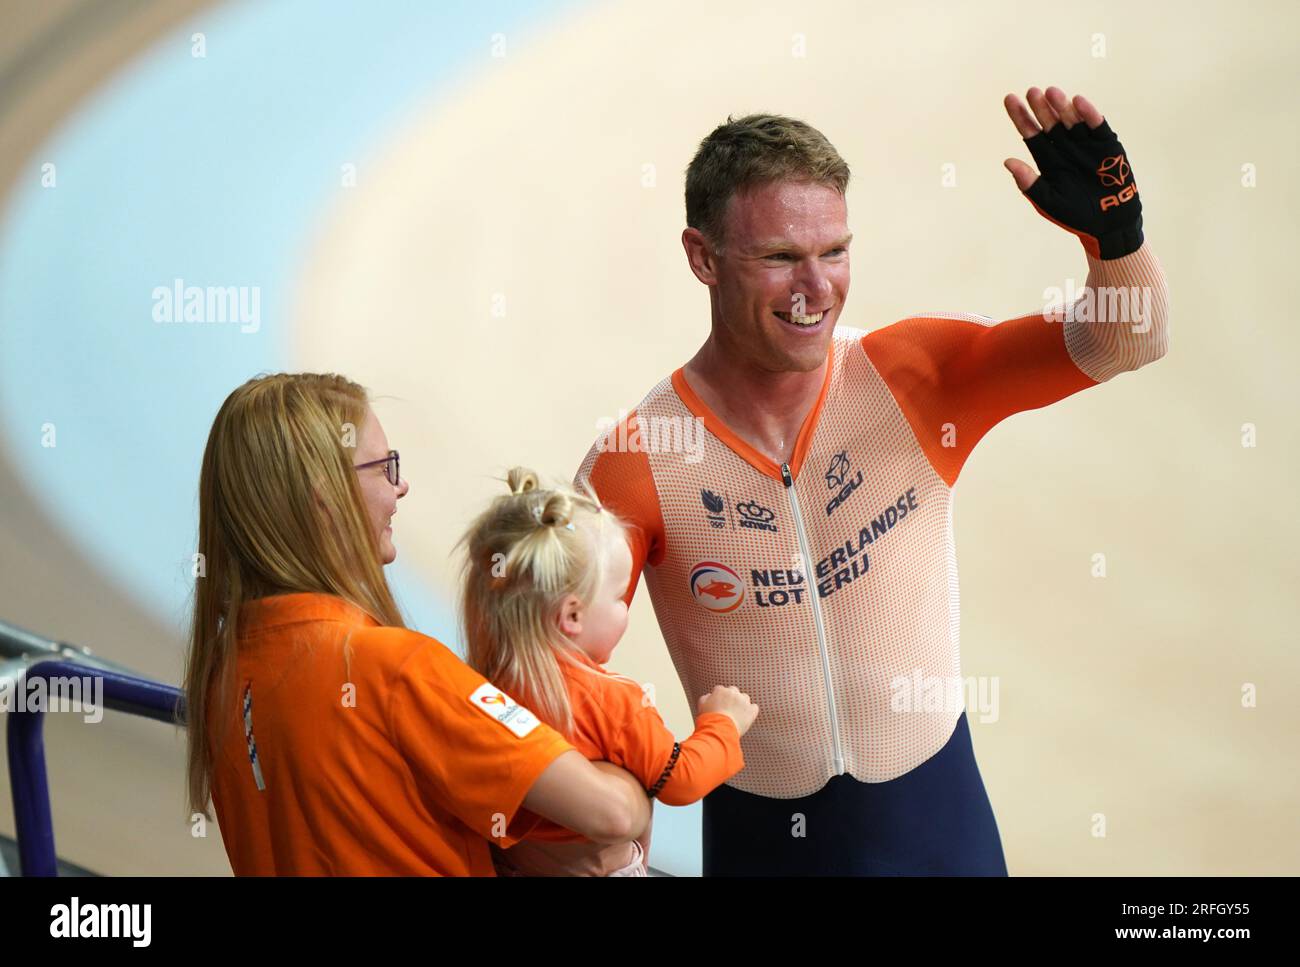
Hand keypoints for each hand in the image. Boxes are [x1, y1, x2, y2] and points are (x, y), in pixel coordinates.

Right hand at [698, 684, 758, 736]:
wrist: (719, 730)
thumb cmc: (709, 719)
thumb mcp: (701, 705)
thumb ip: (706, 697)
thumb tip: (710, 695)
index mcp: (721, 690)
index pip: (721, 690)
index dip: (719, 697)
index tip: (718, 705)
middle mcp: (734, 693)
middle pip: (734, 691)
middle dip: (731, 698)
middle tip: (727, 709)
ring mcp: (744, 701)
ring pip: (745, 698)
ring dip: (741, 703)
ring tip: (736, 714)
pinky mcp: (751, 711)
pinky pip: (754, 707)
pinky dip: (751, 711)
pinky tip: (745, 717)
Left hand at [1003, 86, 1143, 258]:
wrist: (1108, 225)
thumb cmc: (1074, 216)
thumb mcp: (1047, 201)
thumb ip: (1029, 183)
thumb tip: (1007, 162)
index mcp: (1048, 160)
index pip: (1031, 134)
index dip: (1020, 117)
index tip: (1009, 99)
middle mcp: (1065, 148)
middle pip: (1050, 123)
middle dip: (1040, 108)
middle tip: (1031, 92)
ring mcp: (1086, 145)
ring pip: (1071, 120)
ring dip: (1061, 107)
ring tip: (1050, 93)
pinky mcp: (1107, 145)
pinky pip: (1097, 126)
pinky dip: (1089, 114)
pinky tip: (1078, 102)